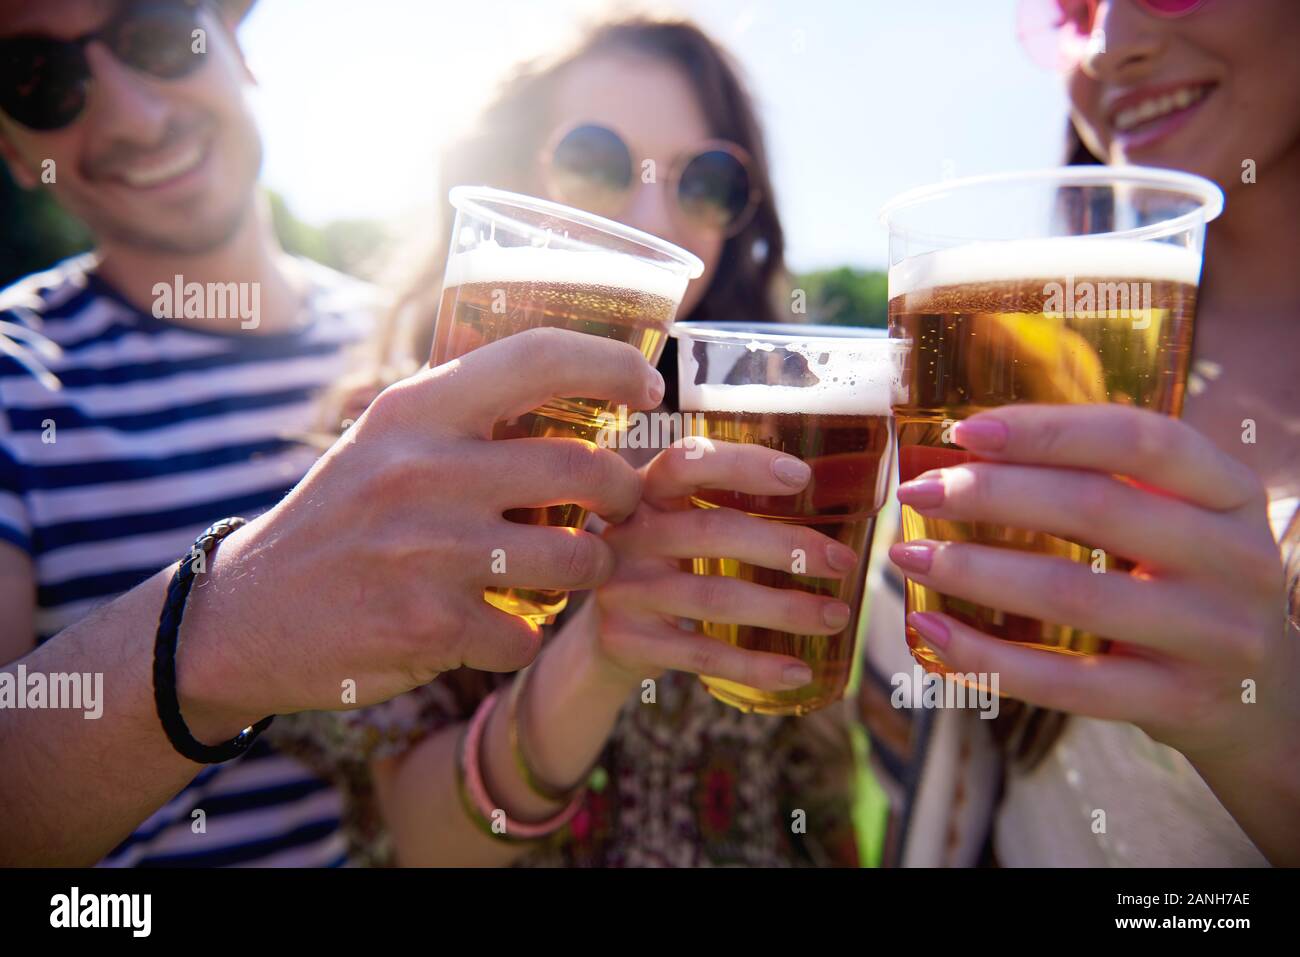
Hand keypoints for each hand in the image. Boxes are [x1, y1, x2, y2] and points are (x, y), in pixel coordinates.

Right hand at [178, 328, 662, 726]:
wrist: (248, 614)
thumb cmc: (340, 518)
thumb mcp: (387, 440)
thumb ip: (467, 415)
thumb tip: (578, 393)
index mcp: (416, 408)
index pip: (541, 357)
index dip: (615, 365)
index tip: (650, 390)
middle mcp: (425, 469)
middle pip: (588, 470)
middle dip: (626, 494)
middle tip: (621, 505)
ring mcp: (430, 551)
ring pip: (579, 560)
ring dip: (589, 571)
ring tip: (566, 569)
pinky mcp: (431, 626)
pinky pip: (530, 634)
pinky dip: (524, 637)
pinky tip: (496, 627)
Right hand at [590, 439, 861, 691]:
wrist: (602, 635)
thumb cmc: (663, 563)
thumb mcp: (674, 522)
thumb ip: (722, 505)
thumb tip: (830, 503)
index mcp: (644, 491)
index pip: (686, 462)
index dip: (741, 464)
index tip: (800, 476)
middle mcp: (627, 535)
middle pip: (712, 532)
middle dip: (786, 546)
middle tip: (842, 562)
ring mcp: (624, 589)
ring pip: (715, 597)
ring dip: (785, 609)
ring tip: (836, 616)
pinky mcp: (629, 641)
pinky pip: (703, 654)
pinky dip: (756, 666)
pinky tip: (798, 670)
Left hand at [889, 404, 1294, 766]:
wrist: (1263, 698)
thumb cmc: (1187, 583)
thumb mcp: (1180, 518)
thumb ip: (1104, 481)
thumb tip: (968, 452)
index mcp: (1229, 491)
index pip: (1138, 439)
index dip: (1047, 429)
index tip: (965, 430)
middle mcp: (1233, 557)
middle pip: (1097, 509)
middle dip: (991, 494)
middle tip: (919, 491)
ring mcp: (1213, 636)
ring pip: (1073, 593)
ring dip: (975, 571)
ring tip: (907, 555)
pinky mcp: (1178, 702)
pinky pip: (1066, 680)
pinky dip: (988, 656)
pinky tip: (931, 630)